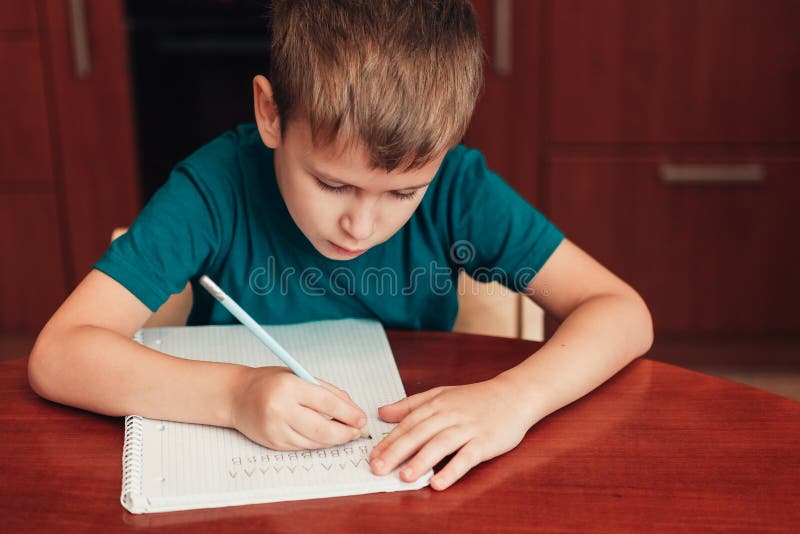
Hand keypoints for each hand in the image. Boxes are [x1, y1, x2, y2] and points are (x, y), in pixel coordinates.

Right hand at [230, 366, 366, 449]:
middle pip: (323, 429)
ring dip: (334, 440)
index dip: (348, 413)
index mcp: (289, 386)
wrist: (236, 396)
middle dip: (345, 433)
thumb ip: (327, 391)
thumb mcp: (299, 376)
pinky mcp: (273, 443)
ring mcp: (276, 429)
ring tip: (345, 434)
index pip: (327, 403)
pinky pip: (303, 447)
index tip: (362, 419)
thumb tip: (353, 411)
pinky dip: (319, 443)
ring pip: (315, 441)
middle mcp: (281, 409)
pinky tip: (327, 438)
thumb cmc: (271, 382)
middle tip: (357, 432)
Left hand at [369, 377, 537, 489]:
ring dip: (421, 461)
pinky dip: (452, 470)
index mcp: (437, 404)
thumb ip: (411, 404)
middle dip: (397, 452)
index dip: (389, 440)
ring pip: (441, 444)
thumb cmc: (476, 398)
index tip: (373, 456)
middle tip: (378, 468)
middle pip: (420, 433)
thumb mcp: (441, 394)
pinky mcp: (486, 442)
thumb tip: (382, 412)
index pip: (408, 423)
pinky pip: (467, 457)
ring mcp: (469, 428)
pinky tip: (438, 483)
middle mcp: (451, 414)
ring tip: (404, 476)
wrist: (514, 395)